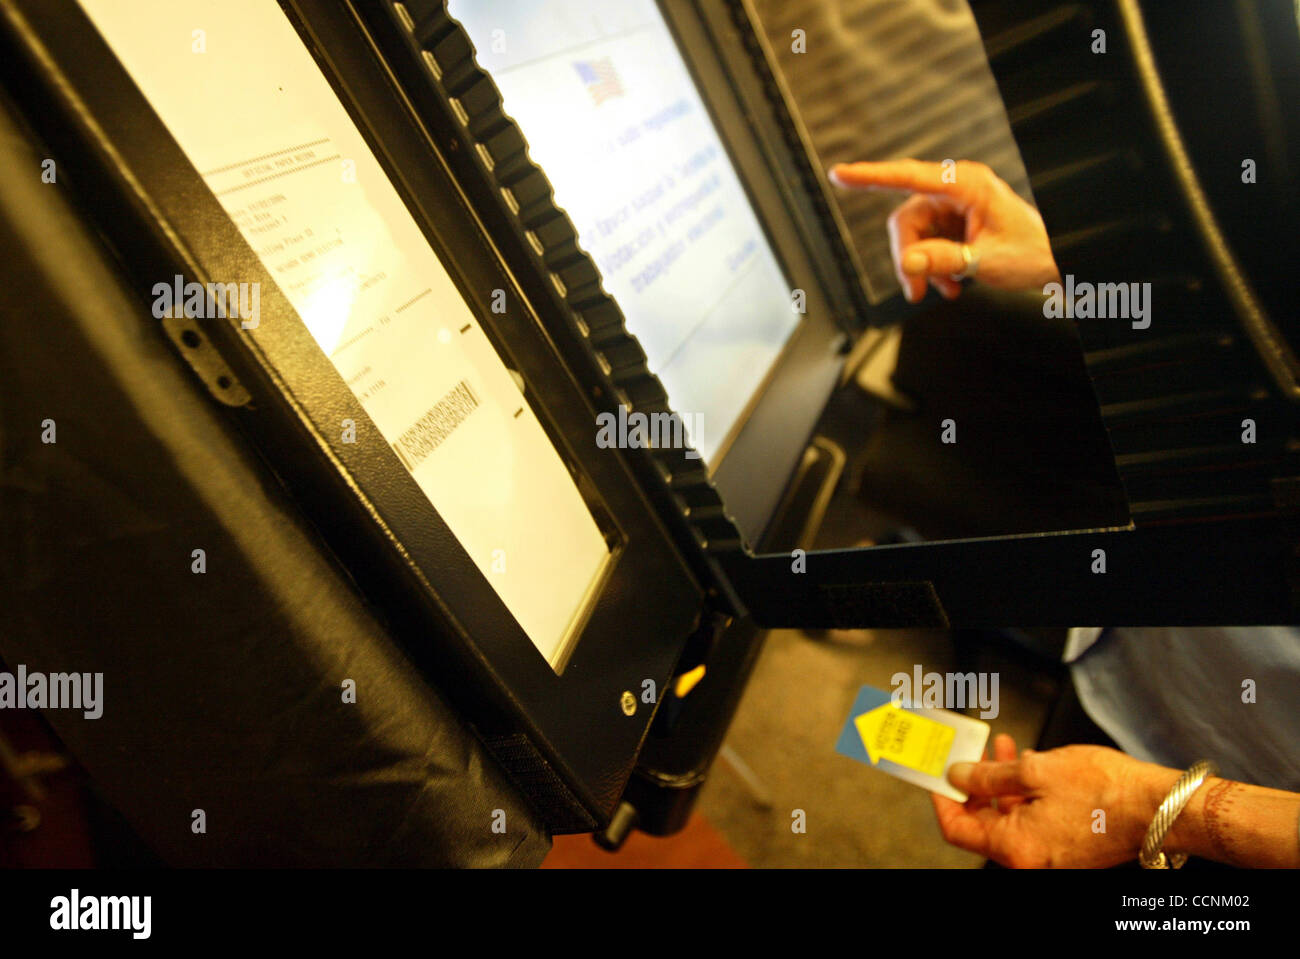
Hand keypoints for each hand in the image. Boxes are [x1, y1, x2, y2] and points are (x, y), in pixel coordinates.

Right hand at [829, 159, 1060, 301]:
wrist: (1055, 262)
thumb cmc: (1032, 252)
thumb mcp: (985, 261)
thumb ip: (944, 260)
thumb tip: (908, 263)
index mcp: (966, 184)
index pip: (908, 177)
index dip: (870, 176)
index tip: (839, 174)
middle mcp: (955, 190)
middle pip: (906, 220)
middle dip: (908, 258)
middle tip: (917, 291)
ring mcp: (953, 207)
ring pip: (913, 237)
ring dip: (923, 268)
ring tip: (943, 290)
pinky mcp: (952, 224)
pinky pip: (926, 244)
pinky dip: (933, 268)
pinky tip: (950, 285)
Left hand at [931, 733, 1178, 867]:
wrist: (1161, 808)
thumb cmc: (1106, 792)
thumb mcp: (1036, 772)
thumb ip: (989, 776)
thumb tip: (959, 776)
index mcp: (1017, 849)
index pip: (958, 829)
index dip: (943, 799)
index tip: (937, 774)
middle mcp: (1032, 860)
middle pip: (984, 823)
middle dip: (975, 784)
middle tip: (971, 753)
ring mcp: (1051, 855)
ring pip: (1011, 817)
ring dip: (1002, 782)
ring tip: (1005, 749)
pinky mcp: (1069, 846)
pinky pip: (1035, 820)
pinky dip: (1027, 793)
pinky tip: (1032, 764)